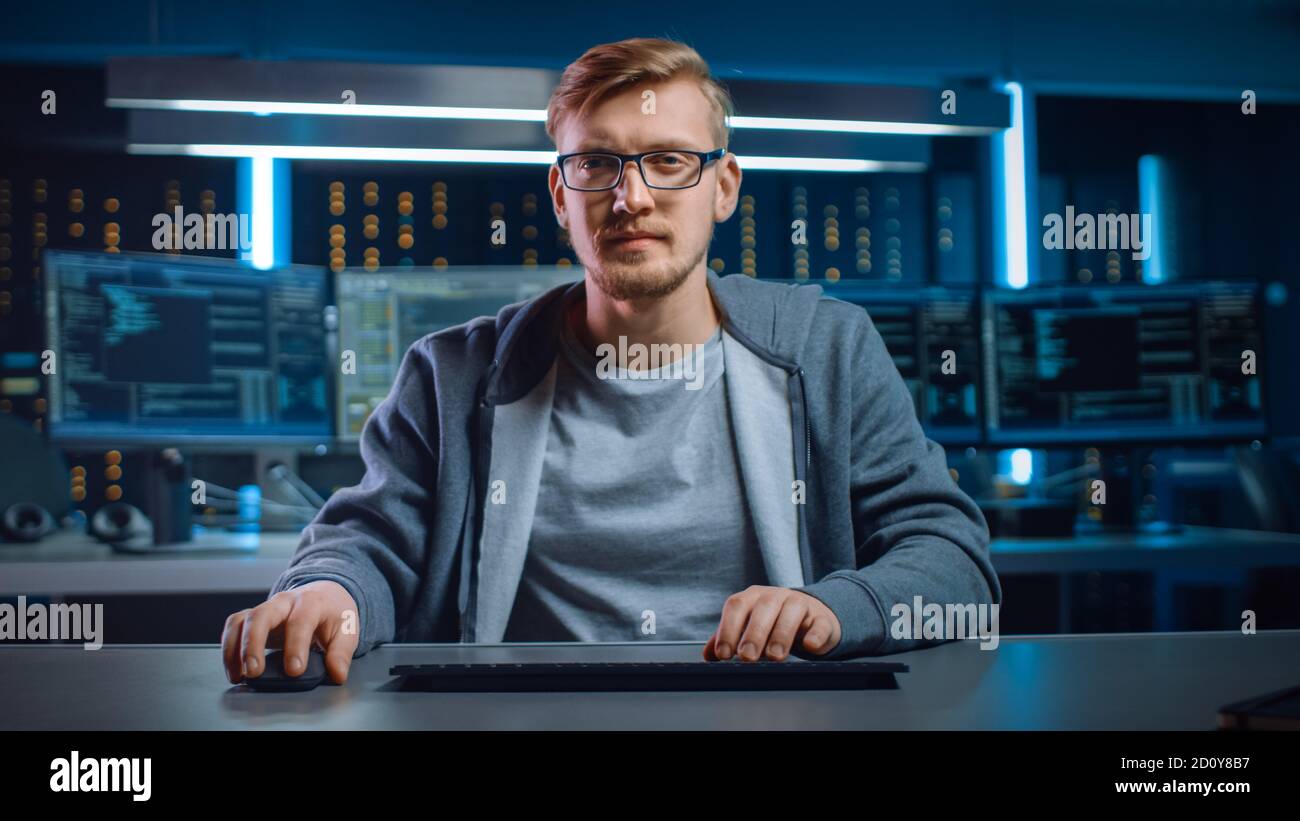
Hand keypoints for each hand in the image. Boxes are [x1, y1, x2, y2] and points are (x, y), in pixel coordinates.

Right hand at [221, 580, 359, 684]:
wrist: (325, 594)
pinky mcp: (254, 617)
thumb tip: (337, 674)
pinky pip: (234, 627)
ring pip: (241, 621)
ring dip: (235, 649)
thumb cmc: (334, 613)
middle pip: (261, 615)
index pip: (300, 620)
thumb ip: (341, 652)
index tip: (294, 671)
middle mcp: (284, 601)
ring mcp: (266, 608)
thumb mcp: (348, 629)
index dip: (296, 646)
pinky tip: (234, 671)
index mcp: (311, 602)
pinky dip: (229, 648)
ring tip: (239, 676)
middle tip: (254, 672)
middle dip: (254, 644)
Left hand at [702, 586, 840, 661]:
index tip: (723, 654)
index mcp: (753, 597)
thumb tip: (708, 655)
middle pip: (763, 608)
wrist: (813, 616)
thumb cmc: (774, 623)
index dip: (727, 629)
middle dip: (753, 633)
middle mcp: (775, 596)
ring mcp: (800, 604)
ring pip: (791, 612)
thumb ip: (728, 637)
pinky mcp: (822, 618)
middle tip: (747, 657)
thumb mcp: (749, 626)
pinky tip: (809, 646)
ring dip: (781, 634)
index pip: (736, 606)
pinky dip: (815, 634)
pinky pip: (819, 624)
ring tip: (775, 656)